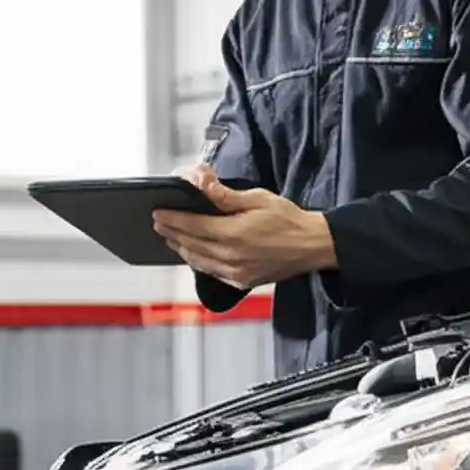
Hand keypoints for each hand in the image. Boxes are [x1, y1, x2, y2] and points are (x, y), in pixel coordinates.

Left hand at [154, 165, 337, 288]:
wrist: (312, 245)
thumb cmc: (289, 220)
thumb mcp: (259, 199)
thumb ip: (227, 197)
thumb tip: (204, 187)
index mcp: (233, 234)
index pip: (192, 226)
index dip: (172, 219)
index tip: (158, 213)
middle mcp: (230, 256)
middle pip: (191, 244)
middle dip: (172, 232)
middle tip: (158, 223)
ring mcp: (235, 272)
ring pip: (198, 261)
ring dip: (181, 248)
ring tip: (170, 238)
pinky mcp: (241, 281)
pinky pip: (211, 272)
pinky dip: (198, 262)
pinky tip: (193, 254)